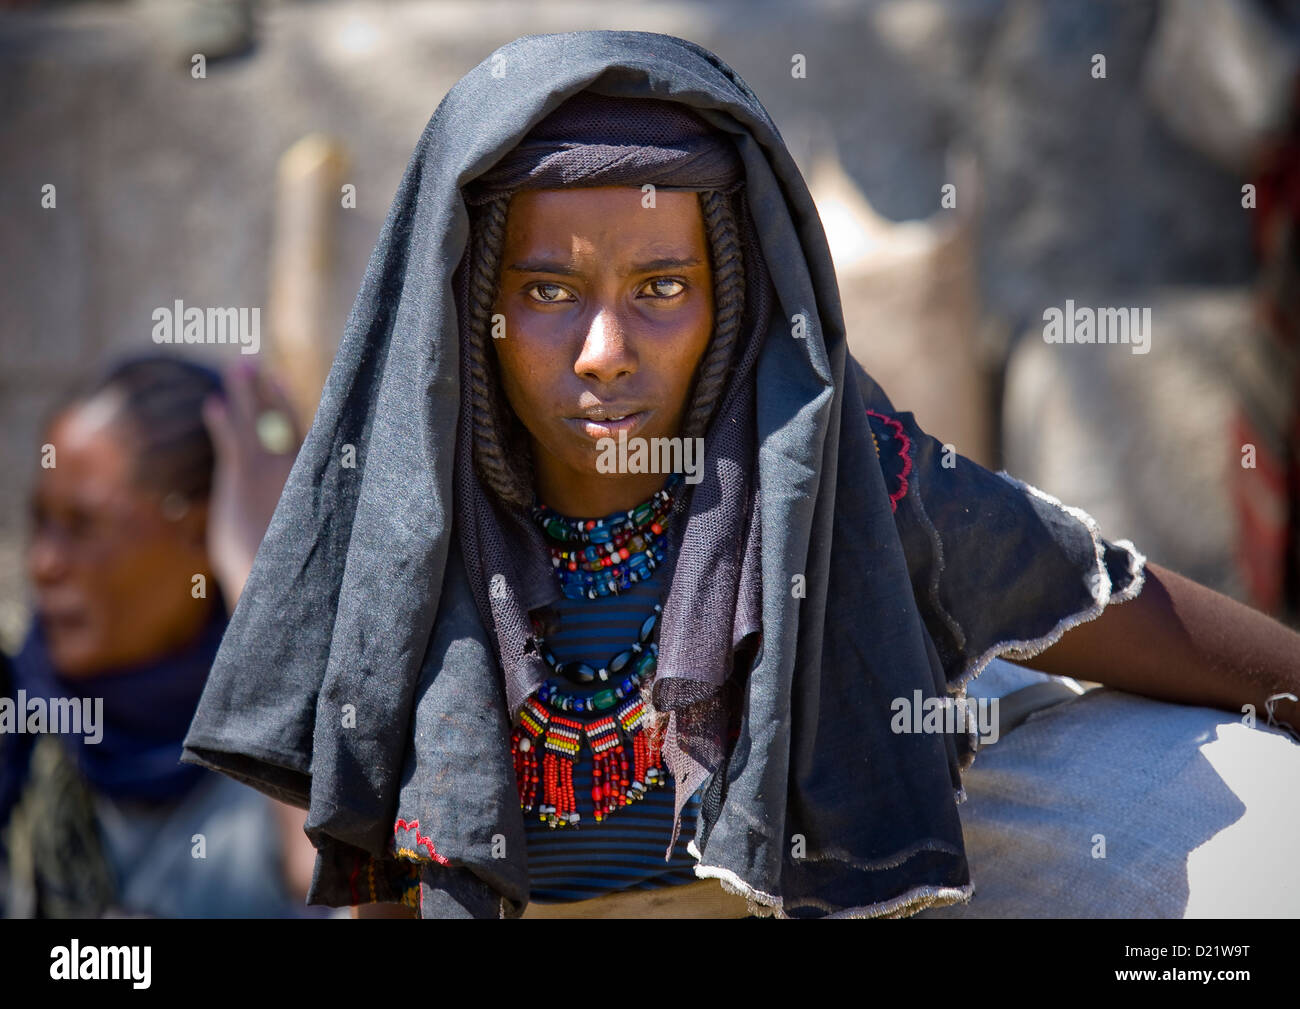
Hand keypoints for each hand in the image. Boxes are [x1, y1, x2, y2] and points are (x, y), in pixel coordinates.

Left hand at [201, 361, 301, 610]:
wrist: (280, 583)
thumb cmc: (293, 569)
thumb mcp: (307, 537)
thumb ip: (305, 512)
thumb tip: (318, 515)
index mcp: (313, 478)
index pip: (302, 433)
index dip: (287, 404)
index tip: (278, 380)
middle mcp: (295, 467)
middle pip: (281, 416)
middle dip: (267, 388)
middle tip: (251, 362)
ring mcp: (269, 470)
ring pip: (258, 419)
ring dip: (245, 392)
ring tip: (236, 367)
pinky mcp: (243, 478)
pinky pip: (233, 439)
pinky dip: (223, 421)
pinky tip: (214, 405)